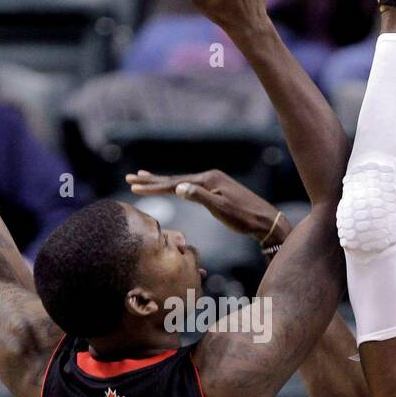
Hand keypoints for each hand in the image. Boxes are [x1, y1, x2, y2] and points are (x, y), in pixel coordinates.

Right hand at [126, 168, 286, 243]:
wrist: (264, 220)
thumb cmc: (243, 217)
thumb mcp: (220, 208)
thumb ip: (199, 197)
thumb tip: (178, 188)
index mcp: (207, 180)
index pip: (174, 183)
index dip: (153, 186)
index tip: (134, 187)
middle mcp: (209, 177)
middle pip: (174, 178)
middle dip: (151, 180)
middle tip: (131, 178)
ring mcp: (213, 182)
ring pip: (181, 181)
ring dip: (161, 181)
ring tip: (144, 177)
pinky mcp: (216, 189)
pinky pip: (190, 186)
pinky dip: (177, 186)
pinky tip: (174, 187)